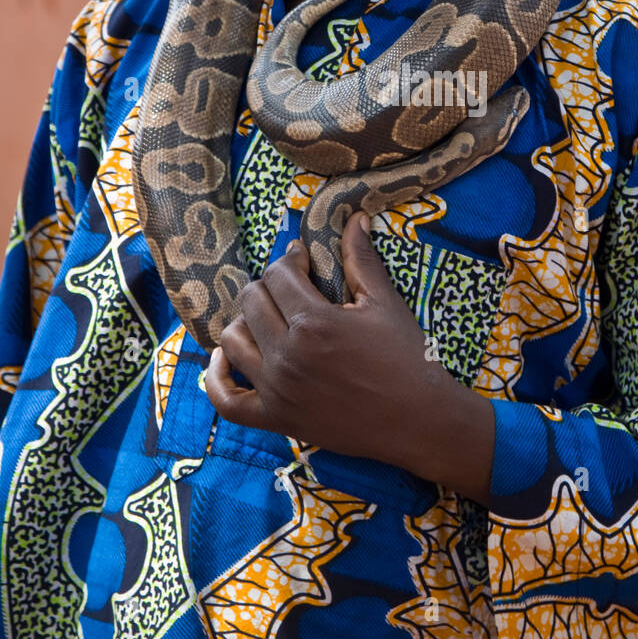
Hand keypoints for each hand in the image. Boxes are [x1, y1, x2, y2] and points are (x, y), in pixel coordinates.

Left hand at [204, 212, 494, 504]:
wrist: (419, 420)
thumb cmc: (407, 357)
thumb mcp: (385, 303)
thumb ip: (362, 259)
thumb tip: (355, 218)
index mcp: (314, 321)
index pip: (278, 274)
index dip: (290, 261)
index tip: (306, 263)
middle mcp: (288, 354)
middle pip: (251, 301)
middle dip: (269, 287)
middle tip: (292, 290)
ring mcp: (278, 389)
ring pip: (233, 341)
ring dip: (245, 322)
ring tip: (269, 319)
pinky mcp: (276, 419)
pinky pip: (226, 401)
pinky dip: (216, 377)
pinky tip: (225, 358)